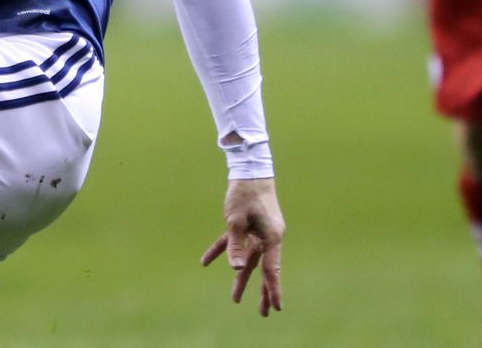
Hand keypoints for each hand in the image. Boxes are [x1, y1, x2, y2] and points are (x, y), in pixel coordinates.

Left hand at [203, 177, 283, 316]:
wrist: (250, 169)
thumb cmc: (245, 193)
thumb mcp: (236, 220)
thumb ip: (235, 245)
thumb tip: (235, 268)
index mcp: (271, 238)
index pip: (272, 270)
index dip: (272, 289)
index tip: (276, 307)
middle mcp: (268, 238)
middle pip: (264, 269)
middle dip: (262, 291)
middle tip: (263, 312)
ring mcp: (259, 232)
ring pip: (249, 260)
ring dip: (241, 277)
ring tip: (235, 299)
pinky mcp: (248, 225)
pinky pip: (234, 243)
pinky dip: (221, 251)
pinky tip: (205, 262)